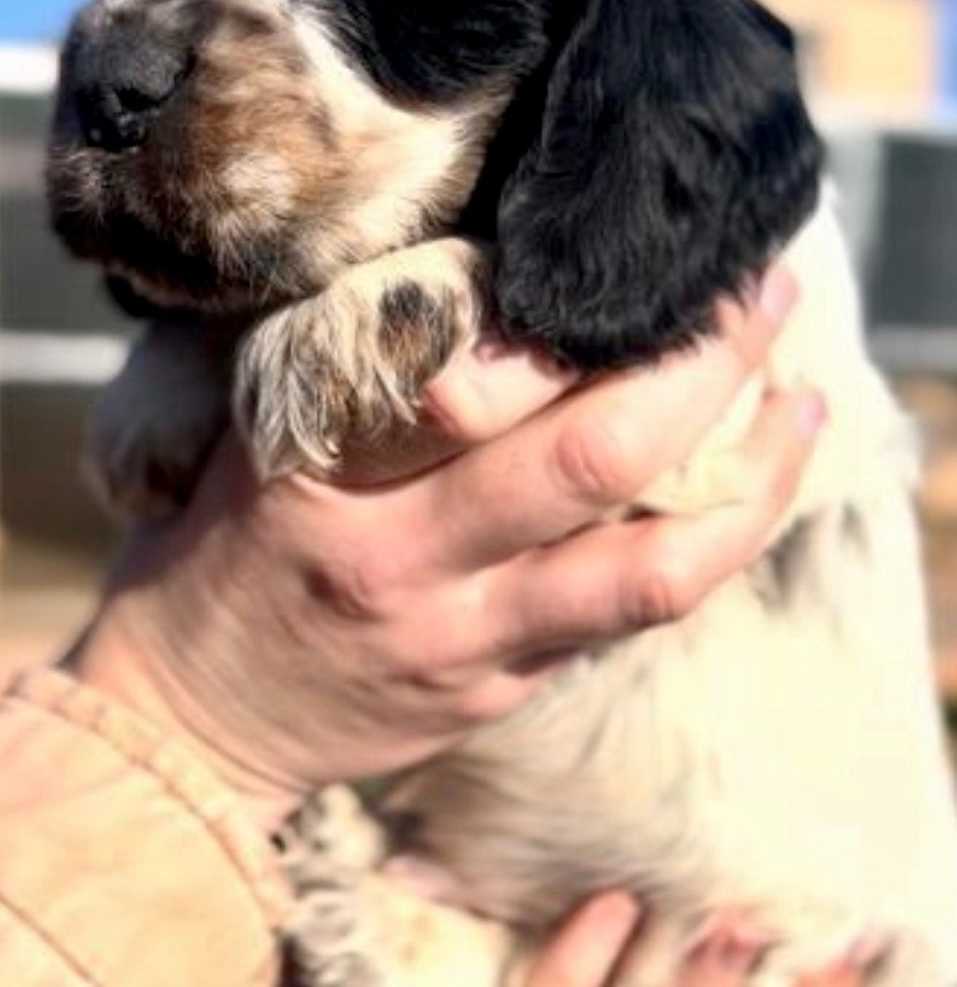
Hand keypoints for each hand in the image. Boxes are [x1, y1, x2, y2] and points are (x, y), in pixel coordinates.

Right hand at [72, 266, 818, 827]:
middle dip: (700, 369)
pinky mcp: (499, 695)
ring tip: (800, 411)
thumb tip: (487, 288)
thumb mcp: (255, 444)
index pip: (470, 380)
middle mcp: (405, 564)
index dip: (576, 316)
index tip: (641, 256)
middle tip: (761, 297)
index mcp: (325, 480)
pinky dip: (700, 552)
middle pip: (590, 460)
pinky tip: (743, 496)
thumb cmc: (213, 558)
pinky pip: (626, 621)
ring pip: (647, 571)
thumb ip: (360, 378)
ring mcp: (464, 645)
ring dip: (747, 485)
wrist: (187, 730)